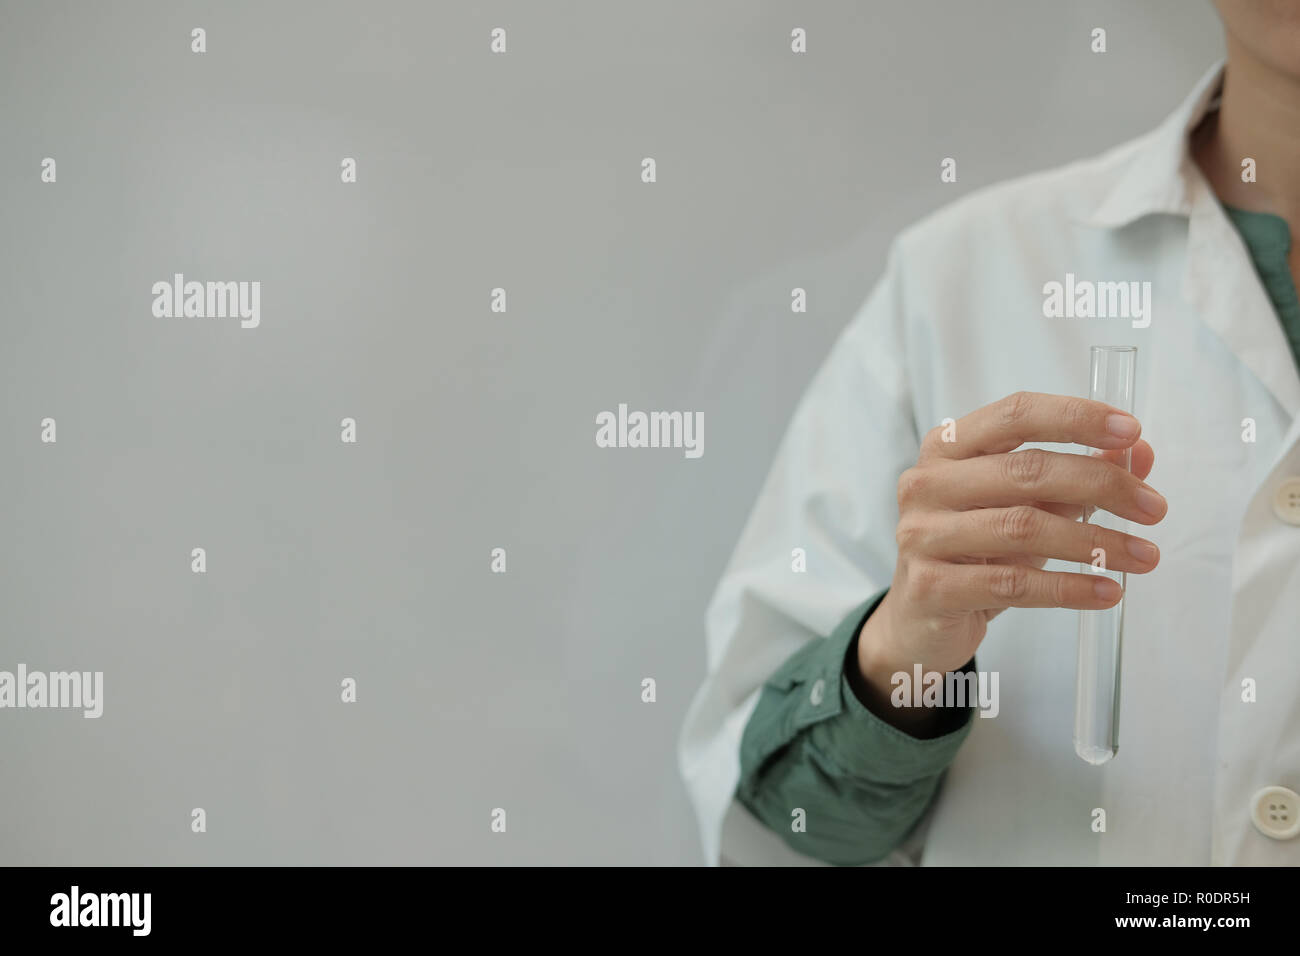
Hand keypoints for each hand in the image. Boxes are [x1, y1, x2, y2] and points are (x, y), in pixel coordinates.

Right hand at [855, 391, 1164, 730]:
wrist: (919, 618)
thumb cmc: (975, 551)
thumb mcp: (1024, 506)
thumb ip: (1076, 477)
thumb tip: (1141, 456)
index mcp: (947, 448)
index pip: (1016, 415)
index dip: (1076, 418)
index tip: (1131, 432)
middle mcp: (927, 483)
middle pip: (1026, 470)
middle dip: (1102, 484)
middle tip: (1154, 508)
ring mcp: (921, 535)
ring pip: (1023, 528)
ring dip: (1096, 542)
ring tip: (1145, 556)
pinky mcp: (930, 587)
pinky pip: (1013, 585)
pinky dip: (1070, 589)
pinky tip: (1108, 591)